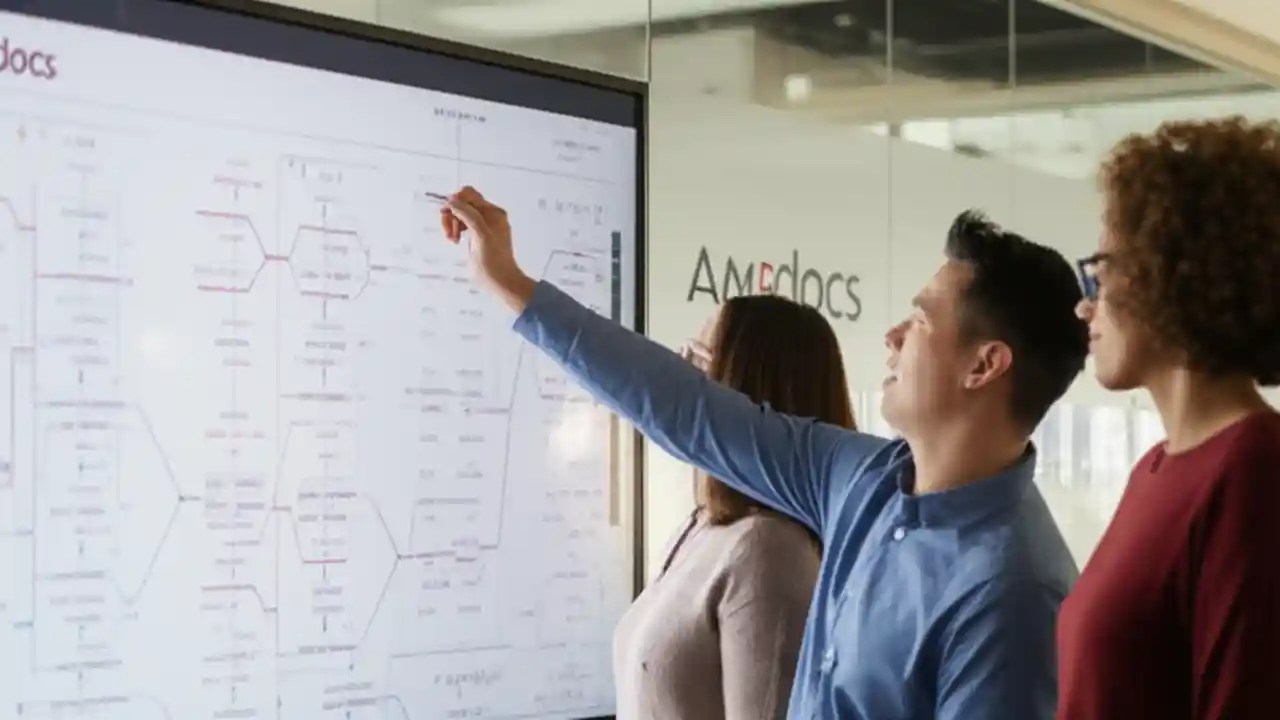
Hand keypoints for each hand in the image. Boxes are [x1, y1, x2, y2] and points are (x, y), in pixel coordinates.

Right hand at [440, 186, 535, 311]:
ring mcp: (484, 226)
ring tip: (452, 239)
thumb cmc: (492, 261)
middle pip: (463, 204)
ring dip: (452, 224)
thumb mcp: (480, 234)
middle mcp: (489, 216)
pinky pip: (463, 225)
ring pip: (461, 214)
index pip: (469, 194)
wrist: (501, 281)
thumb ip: (467, 214)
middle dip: (452, 215)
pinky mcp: (478, 236)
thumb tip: (452, 200)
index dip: (455, 201)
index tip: (447, 215)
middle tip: (450, 233)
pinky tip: (455, 241)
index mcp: (493, 212)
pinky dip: (456, 230)